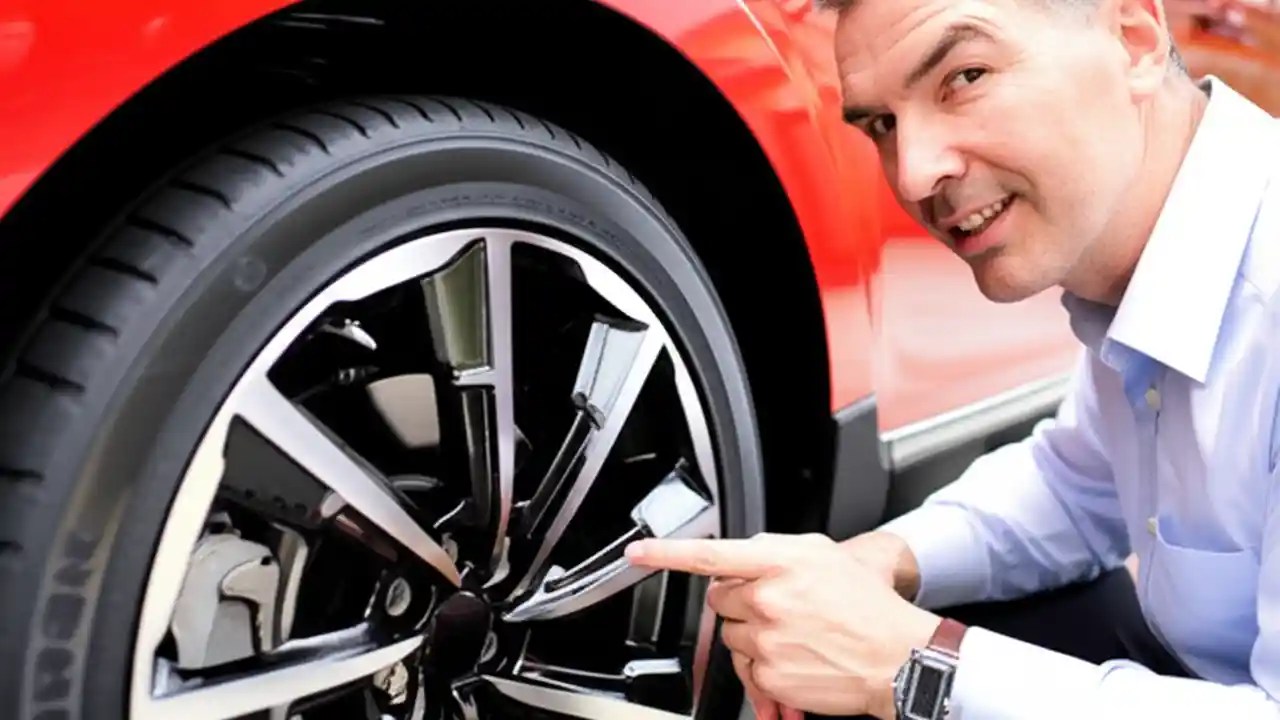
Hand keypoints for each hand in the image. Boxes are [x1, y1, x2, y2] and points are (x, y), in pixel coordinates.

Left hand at [625, 532, 942, 719]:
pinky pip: (745, 668)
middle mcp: (768, 599)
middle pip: (719, 598)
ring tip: (794, 634)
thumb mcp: (824, 556)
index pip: (710, 554)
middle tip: (775, 606)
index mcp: (780, 563)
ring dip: (752, 634)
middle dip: (739, 600)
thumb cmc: (867, 606)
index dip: (666, 552)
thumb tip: (743, 556)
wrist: (897, 656)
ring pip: (730, 635)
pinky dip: (763, 666)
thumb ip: (777, 550)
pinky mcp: (769, 674)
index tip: (638, 552)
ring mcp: (766, 639)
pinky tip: (795, 657)